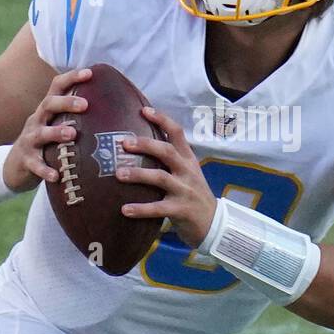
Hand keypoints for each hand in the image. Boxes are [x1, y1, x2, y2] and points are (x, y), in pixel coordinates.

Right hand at [3, 67, 91, 190]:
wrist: (13, 168)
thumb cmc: (45, 145)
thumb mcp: (56, 127)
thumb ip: (76, 119)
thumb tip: (114, 112)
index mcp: (47, 111)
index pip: (56, 87)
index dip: (71, 77)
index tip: (90, 73)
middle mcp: (37, 121)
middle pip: (48, 104)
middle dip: (66, 102)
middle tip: (86, 104)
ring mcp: (29, 141)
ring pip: (41, 133)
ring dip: (56, 132)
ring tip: (72, 134)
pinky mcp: (26, 161)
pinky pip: (35, 165)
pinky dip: (45, 170)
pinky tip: (56, 176)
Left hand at [116, 106, 217, 247]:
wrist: (214, 223)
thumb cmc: (193, 195)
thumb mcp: (188, 173)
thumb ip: (171, 160)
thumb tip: (140, 145)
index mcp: (188, 159)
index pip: (177, 133)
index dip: (162, 120)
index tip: (144, 110)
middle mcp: (187, 171)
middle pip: (167, 151)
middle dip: (145, 145)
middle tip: (123, 143)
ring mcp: (185, 190)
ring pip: (160, 177)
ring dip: (138, 174)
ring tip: (119, 174)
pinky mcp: (181, 210)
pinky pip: (158, 208)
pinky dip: (141, 208)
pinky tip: (125, 209)